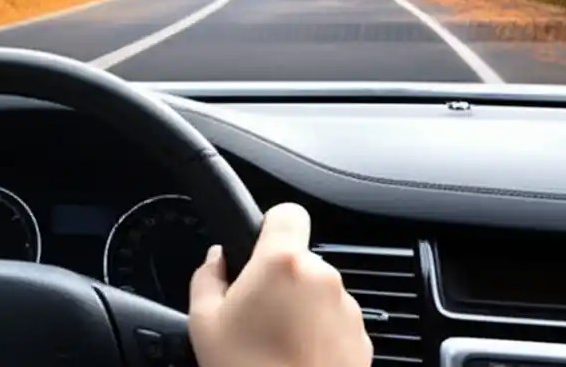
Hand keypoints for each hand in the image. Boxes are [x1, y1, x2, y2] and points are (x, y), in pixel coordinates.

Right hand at [189, 203, 371, 366]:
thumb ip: (207, 278)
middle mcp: (323, 278)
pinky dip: (317, 335)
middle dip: (278, 280)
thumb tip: (215, 261)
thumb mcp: (204, 324)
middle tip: (253, 314)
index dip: (269, 227)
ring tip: (273, 345)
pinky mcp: (362, 341)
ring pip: (317, 293)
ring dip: (299, 309)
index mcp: (283, 262)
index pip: (286, 213)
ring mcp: (348, 311)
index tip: (254, 251)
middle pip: (299, 259)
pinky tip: (294, 361)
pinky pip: (334, 324)